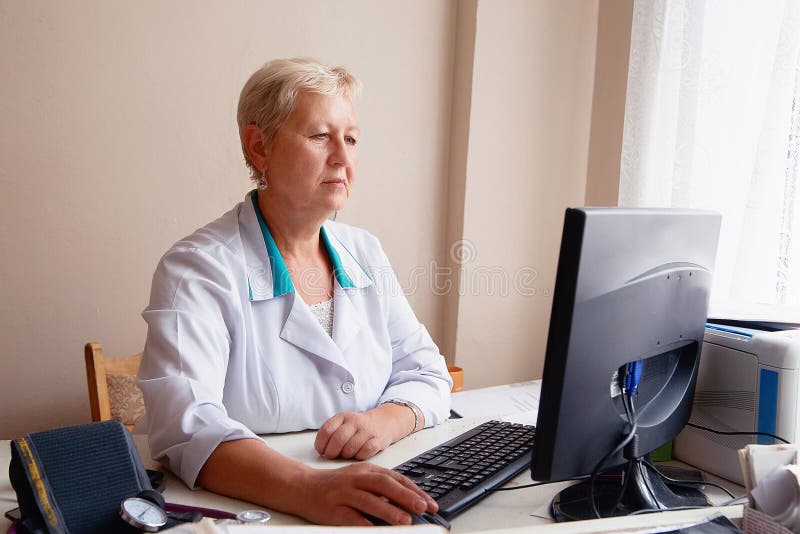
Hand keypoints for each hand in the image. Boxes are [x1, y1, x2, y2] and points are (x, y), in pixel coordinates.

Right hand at [298, 462, 437, 525]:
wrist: (302, 486)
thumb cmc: (336, 485)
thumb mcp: (361, 480)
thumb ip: (382, 488)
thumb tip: (410, 501)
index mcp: (367, 470)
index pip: (395, 478)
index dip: (414, 490)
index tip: (430, 502)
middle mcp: (356, 479)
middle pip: (384, 484)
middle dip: (405, 496)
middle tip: (423, 507)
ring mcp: (344, 493)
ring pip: (369, 500)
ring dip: (388, 510)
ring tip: (405, 520)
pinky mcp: (332, 509)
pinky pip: (350, 517)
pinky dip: (364, 523)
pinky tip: (375, 529)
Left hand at [315, 405, 413, 459]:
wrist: (384, 422)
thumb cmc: (358, 427)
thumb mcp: (343, 423)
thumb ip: (331, 433)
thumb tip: (321, 450)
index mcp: (342, 416)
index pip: (326, 430)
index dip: (321, 444)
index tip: (321, 450)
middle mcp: (354, 421)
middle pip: (337, 440)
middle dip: (332, 453)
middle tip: (332, 456)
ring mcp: (367, 430)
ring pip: (350, 448)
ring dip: (346, 456)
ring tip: (346, 454)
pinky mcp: (378, 440)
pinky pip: (364, 452)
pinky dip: (359, 457)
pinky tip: (358, 454)